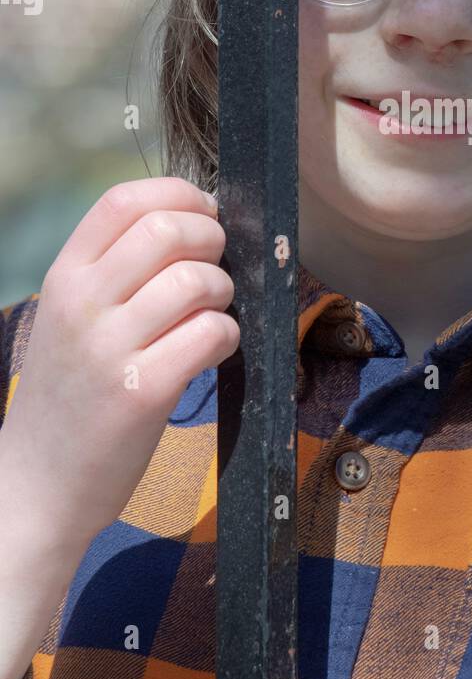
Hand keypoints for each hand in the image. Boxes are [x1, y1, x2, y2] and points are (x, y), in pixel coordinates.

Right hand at [0, 177, 239, 553]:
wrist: (37, 484)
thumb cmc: (71, 393)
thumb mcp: (72, 317)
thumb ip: (117, 271)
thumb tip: (194, 223)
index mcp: (65, 276)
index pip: (124, 200)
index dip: (180, 195)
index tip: (205, 213)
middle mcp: (82, 303)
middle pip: (169, 229)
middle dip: (212, 240)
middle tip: (216, 269)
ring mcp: (109, 347)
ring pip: (197, 280)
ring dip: (223, 292)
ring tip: (212, 314)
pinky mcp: (142, 391)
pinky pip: (210, 334)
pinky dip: (227, 336)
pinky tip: (214, 350)